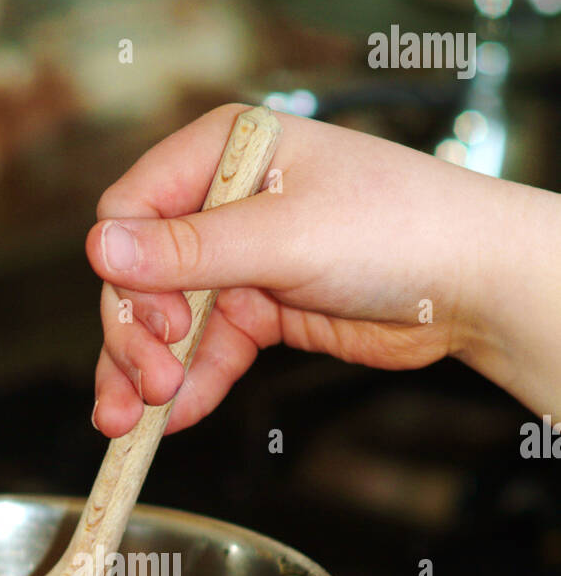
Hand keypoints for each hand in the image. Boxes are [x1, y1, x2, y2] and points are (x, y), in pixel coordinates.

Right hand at [85, 105, 560, 435]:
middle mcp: (224, 202)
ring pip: (169, 323)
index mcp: (226, 151)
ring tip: (135, 424)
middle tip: (150, 387)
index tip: (156, 323)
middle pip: (142, 276)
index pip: (132, 210)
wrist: (472, 283)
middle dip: (138, 337)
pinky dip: (192, 386)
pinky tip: (175, 417)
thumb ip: (190, 250)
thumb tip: (102, 249)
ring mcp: (242, 260)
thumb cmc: (399, 227)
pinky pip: (209, 352)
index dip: (129, 274)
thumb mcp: (285, 236)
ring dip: (151, 374)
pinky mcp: (262, 311)